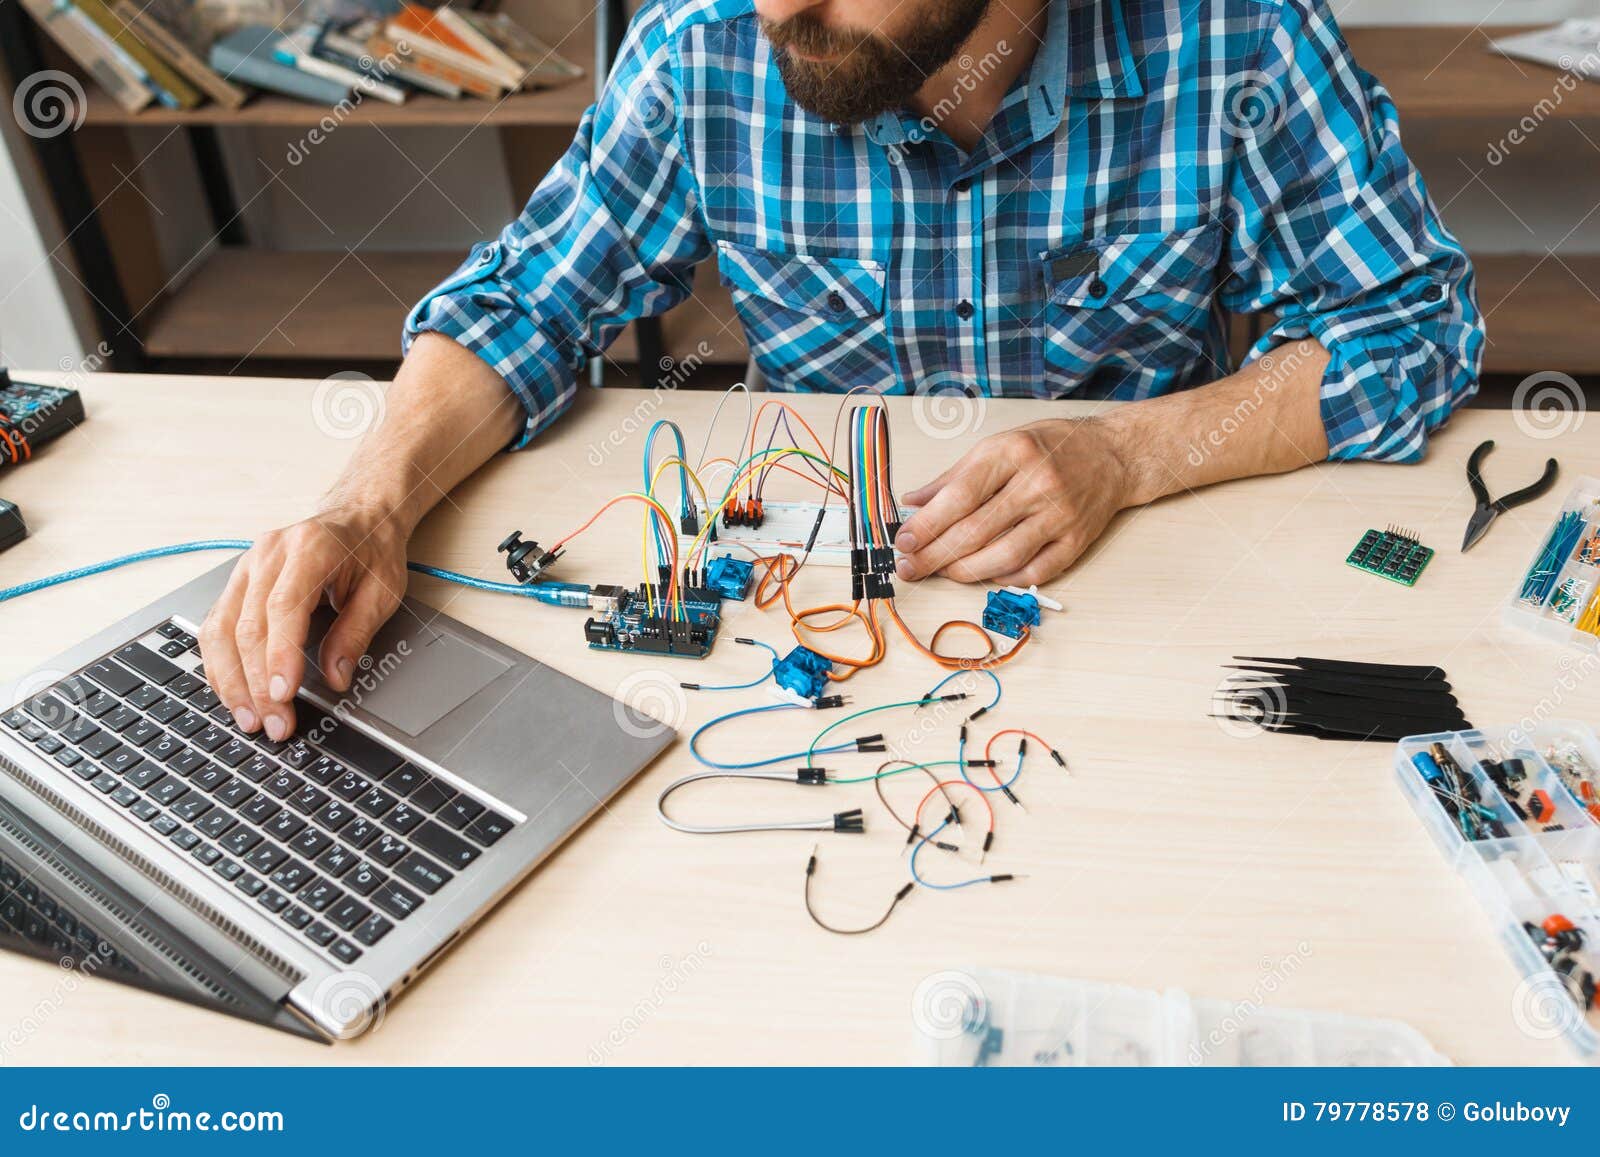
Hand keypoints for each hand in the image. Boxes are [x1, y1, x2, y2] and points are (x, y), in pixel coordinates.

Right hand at [199, 508, 409, 741]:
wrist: (359, 516)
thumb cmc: (371, 551)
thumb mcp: (383, 591)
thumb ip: (357, 634)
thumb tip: (335, 679)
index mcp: (310, 548)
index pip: (283, 609)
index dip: (279, 657)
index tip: (283, 696)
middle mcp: (269, 553)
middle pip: (247, 626)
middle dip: (257, 683)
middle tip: (274, 724)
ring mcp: (246, 565)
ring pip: (221, 629)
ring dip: (231, 681)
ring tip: (249, 719)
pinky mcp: (237, 580)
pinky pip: (216, 626)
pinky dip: (221, 664)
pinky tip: (233, 692)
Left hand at [893, 418, 1130, 584]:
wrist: (1112, 455)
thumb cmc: (1050, 448)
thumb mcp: (998, 445)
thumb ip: (954, 477)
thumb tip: (913, 503)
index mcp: (1012, 453)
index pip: (960, 496)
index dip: (927, 524)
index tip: (903, 542)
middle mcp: (1038, 484)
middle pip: (976, 530)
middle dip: (936, 555)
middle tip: (911, 568)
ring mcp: (1060, 515)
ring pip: (1004, 556)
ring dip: (965, 571)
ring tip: (943, 572)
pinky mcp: (1077, 540)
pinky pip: (1035, 571)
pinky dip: (1005, 578)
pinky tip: (985, 575)